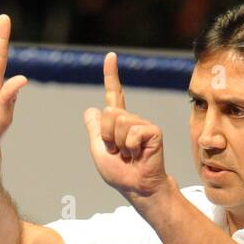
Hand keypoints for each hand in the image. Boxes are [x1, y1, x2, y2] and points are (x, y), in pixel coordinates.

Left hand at [83, 52, 171, 200]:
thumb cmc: (120, 173)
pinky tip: (138, 155)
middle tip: (118, 152)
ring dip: (118, 144)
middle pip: (108, 113)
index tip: (111, 56)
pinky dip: (129, 148)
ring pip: (118, 122)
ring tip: (128, 155)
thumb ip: (95, 130)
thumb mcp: (99, 151)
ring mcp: (142, 123)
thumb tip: (90, 110)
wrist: (137, 186)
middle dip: (106, 136)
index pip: (113, 94)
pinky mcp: (152, 131)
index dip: (111, 75)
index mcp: (117, 123)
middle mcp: (130, 119)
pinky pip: (131, 132)